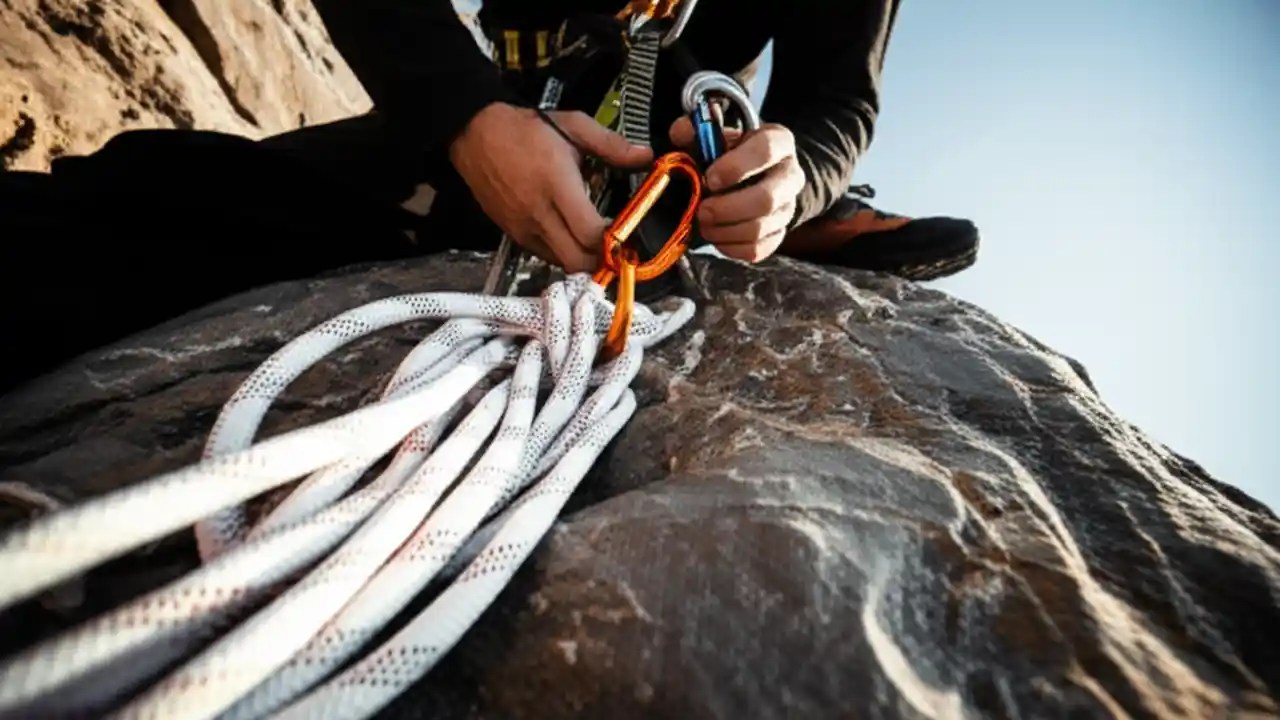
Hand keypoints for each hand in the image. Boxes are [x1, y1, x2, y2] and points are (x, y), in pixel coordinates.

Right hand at [449, 102, 652, 272]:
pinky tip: (571, 234)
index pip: (590, 234)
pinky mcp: (513, 235)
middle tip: (617, 246)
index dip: (614, 241)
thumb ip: (612, 144)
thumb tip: (645, 156)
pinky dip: (563, 253)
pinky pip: (544, 256)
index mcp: (556, 185)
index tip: (629, 233)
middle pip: (577, 261)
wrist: (474, 134)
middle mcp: (539, 213)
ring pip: (561, 264)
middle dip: (602, 260)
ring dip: (582, 259)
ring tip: (595, 241)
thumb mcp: (572, 126)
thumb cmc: (524, 130)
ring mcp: (523, 228)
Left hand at [669, 116, 805, 262]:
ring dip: (724, 231)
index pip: (766, 150)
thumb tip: (679, 133)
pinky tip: (716, 236)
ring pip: (760, 228)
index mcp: (778, 141)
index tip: (709, 179)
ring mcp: (788, 207)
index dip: (735, 167)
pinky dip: (730, 247)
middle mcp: (790, 175)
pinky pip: (757, 249)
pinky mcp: (779, 234)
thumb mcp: (714, 134)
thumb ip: (694, 130)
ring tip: (703, 224)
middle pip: (767, 199)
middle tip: (701, 210)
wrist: (753, 176)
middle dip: (727, 209)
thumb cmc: (729, 154)